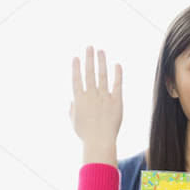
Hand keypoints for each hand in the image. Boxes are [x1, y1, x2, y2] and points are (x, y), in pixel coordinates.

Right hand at [70, 46, 121, 165]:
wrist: (100, 142)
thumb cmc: (86, 135)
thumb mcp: (75, 123)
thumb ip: (72, 111)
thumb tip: (72, 102)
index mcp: (79, 100)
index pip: (76, 80)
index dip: (76, 68)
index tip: (75, 58)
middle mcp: (91, 96)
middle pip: (89, 73)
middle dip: (89, 59)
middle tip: (89, 47)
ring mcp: (104, 98)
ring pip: (102, 76)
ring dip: (101, 62)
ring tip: (101, 51)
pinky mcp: (117, 102)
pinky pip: (117, 85)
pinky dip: (118, 74)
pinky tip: (117, 64)